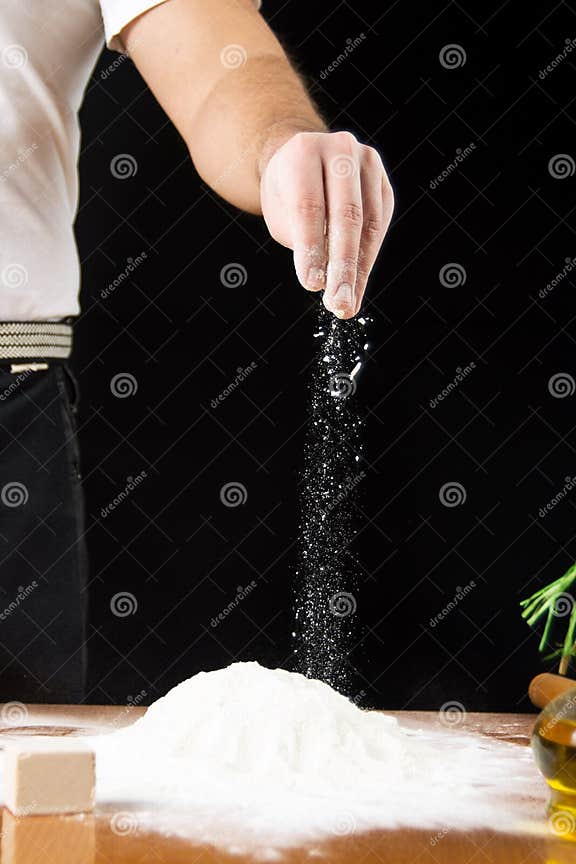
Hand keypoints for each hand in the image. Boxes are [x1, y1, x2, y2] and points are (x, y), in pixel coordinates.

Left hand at [259, 130, 393, 318]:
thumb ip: (303, 239)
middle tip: (338, 303)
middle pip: (346, 215)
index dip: (312, 249)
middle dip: (343, 266)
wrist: (302, 161)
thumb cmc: (287, 193)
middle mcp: (340, 150)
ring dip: (359, 269)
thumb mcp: (281, 214)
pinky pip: (380, 225)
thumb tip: (328, 281)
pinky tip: (356, 284)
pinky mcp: (383, 183)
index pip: (309, 207)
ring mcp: (367, 163)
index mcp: (304, 152)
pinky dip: (368, 258)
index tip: (312, 285)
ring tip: (347, 303)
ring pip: (369, 224)